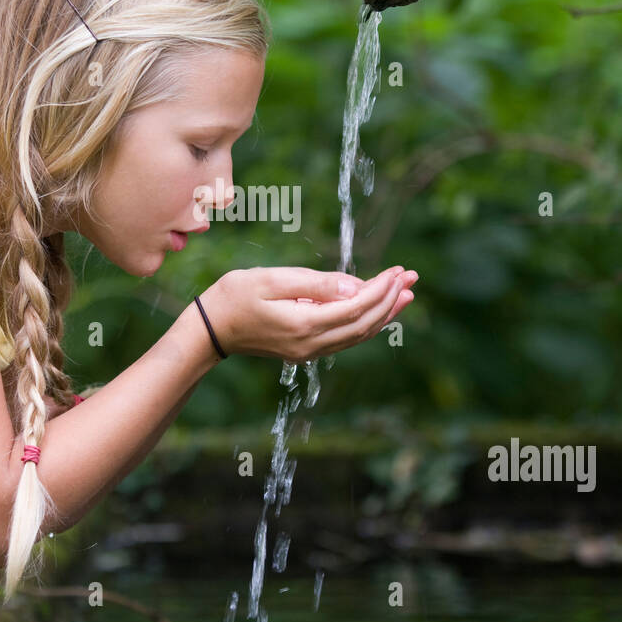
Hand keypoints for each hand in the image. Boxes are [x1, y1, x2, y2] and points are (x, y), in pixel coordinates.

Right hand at [199, 264, 417, 363]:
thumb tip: (354, 287)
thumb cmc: (234, 297)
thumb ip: (315, 284)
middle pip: (364, 325)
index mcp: (304, 325)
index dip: (381, 290)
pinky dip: (367, 323)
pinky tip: (379, 311)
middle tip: (412, 278)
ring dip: (385, 314)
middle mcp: (311, 344)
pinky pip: (346, 338)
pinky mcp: (306, 350)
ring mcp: (309, 351)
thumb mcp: (271, 280)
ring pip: (358, 334)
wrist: (210, 330)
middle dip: (391, 300)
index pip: (356, 308)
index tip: (398, 271)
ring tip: (406, 294)